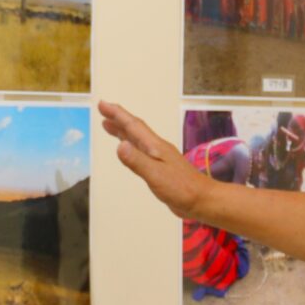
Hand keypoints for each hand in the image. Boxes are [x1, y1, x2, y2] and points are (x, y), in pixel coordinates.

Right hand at [98, 101, 206, 218]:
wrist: (202, 200)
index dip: (117, 115)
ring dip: (122, 131)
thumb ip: (137, 161)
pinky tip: (129, 150)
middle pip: (134, 129)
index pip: (133, 126)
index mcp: (155, 147)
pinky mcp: (161, 168)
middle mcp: (156, 148)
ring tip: (109, 126)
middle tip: (103, 110)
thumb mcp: (155, 175)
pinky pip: (141, 151)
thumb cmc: (181, 189)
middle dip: (118, 118)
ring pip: (137, 139)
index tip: (103, 105)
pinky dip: (131, 146)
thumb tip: (119, 146)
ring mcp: (159, 158)